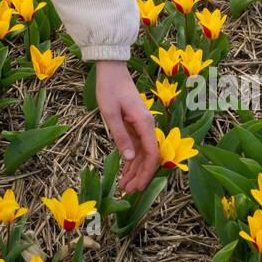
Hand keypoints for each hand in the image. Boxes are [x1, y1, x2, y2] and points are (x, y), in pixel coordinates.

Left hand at [95, 60, 158, 193]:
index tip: (136, 188)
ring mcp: (141, 125)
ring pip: (142, 154)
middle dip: (139, 176)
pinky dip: (130, 160)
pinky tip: (124, 172)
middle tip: (127, 193)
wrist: (111, 69)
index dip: (146, 174)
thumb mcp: (110, 113)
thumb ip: (121, 136)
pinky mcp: (134, 124)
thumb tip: (129, 159)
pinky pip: (136, 146)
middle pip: (148, 157)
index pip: (152, 154)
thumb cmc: (109, 88)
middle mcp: (147, 126)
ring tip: (124, 187)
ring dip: (134, 171)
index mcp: (145, 123)